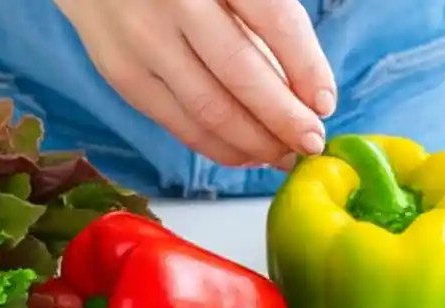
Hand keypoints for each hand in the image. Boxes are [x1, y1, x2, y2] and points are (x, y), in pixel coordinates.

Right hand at [56, 0, 335, 167]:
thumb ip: (262, 15)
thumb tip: (303, 89)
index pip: (275, 20)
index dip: (307, 68)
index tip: (325, 103)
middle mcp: (174, 1)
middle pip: (243, 74)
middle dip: (285, 119)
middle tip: (311, 142)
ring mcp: (141, 38)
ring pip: (210, 110)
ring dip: (255, 143)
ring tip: (283, 155)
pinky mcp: (119, 71)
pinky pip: (177, 122)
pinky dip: (216, 146)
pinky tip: (244, 153)